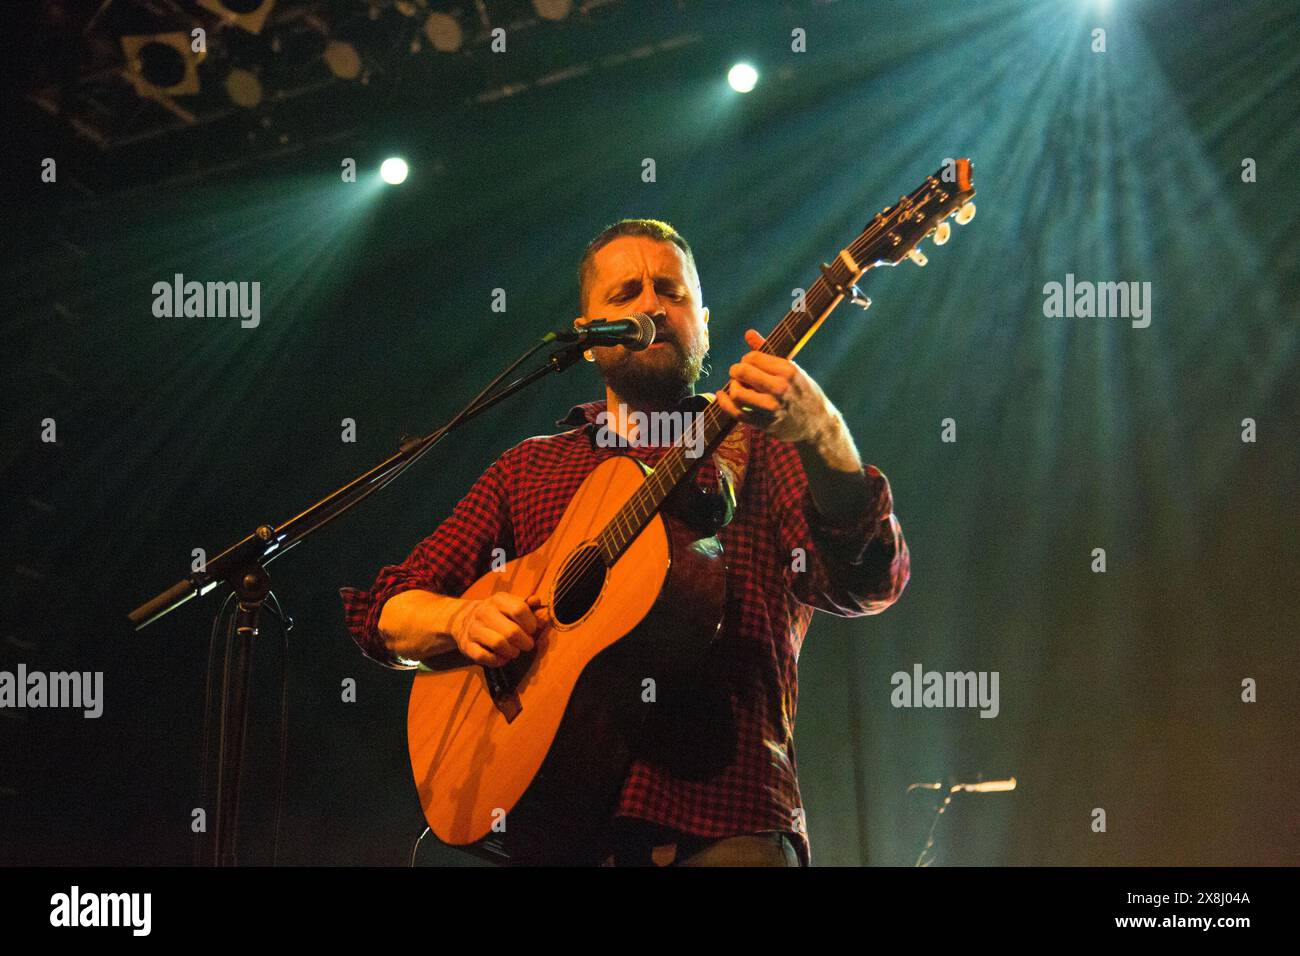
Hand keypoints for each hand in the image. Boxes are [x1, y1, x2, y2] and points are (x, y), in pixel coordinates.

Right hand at [450, 592, 547, 667]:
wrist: (464, 619)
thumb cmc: (497, 614)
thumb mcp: (510, 605)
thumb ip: (528, 606)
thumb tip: (537, 602)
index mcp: (498, 600)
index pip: (520, 610)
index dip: (531, 623)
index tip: (532, 630)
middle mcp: (484, 612)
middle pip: (511, 631)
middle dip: (525, 642)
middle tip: (527, 644)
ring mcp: (474, 629)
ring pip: (498, 644)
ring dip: (512, 652)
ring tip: (514, 651)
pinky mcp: (466, 645)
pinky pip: (484, 657)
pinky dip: (497, 661)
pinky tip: (501, 658)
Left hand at [714, 329, 835, 444]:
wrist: (817, 424)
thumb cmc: (802, 392)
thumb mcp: (791, 369)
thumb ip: (767, 351)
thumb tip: (748, 333)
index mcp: (787, 371)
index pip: (752, 357)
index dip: (746, 359)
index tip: (750, 364)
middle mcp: (779, 388)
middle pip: (742, 372)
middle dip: (736, 371)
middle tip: (739, 374)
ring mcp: (770, 407)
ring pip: (736, 392)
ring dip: (733, 387)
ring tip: (739, 386)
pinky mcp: (763, 423)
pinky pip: (734, 412)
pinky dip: (724, 402)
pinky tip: (722, 395)